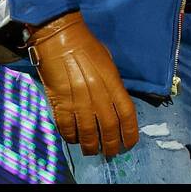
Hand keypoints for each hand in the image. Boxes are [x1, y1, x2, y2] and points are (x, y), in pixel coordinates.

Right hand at [27, 10, 138, 158]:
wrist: (60, 38)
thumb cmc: (86, 46)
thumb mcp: (108, 62)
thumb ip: (113, 85)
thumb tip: (115, 104)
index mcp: (112, 82)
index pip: (127, 113)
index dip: (130, 132)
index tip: (129, 143)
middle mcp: (98, 94)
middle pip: (109, 127)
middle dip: (111, 144)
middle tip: (111, 153)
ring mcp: (78, 100)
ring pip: (88, 132)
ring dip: (91, 145)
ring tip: (92, 150)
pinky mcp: (60, 102)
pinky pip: (67, 127)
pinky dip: (71, 137)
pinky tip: (74, 139)